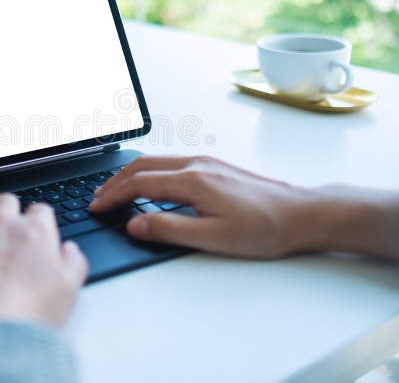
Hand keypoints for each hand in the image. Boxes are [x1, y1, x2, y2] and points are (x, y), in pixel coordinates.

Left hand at [0, 193, 88, 329]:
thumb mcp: (69, 291)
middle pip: (5, 202)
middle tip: (7, 235)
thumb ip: (73, 264)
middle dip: (7, 213)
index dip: (39, 224)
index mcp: (35, 232)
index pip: (40, 211)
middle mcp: (1, 226)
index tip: (37, 238)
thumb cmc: (30, 313)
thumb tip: (70, 252)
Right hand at [89, 155, 398, 259]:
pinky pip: (171, 162)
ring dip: (132, 174)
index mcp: (193, 180)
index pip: (139, 184)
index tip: (96, 206)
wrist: (302, 213)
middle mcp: (197, 164)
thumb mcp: (213, 238)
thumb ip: (170, 229)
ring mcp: (207, 162)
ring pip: (157, 161)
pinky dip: (150, 171)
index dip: (113, 195)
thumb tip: (135, 223)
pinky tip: (150, 182)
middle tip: (97, 196)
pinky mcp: (216, 166)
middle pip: (143, 166)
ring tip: (116, 189)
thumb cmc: (264, 228)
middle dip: (116, 181)